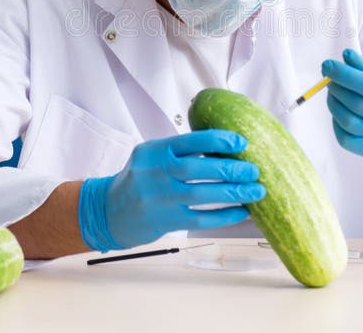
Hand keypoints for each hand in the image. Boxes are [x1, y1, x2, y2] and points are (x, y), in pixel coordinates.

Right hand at [77, 129, 265, 250]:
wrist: (107, 212)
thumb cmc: (139, 180)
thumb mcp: (150, 157)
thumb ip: (179, 151)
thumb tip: (223, 146)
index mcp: (152, 151)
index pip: (188, 141)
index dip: (216, 140)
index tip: (240, 142)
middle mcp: (153, 173)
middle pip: (196, 169)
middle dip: (229, 169)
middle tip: (253, 169)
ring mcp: (157, 199)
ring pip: (200, 195)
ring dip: (232, 193)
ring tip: (255, 191)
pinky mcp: (164, 221)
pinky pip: (199, 219)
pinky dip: (223, 216)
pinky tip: (240, 211)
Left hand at [321, 49, 362, 163]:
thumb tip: (346, 57)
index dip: (345, 74)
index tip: (328, 65)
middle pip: (357, 105)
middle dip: (337, 87)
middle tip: (329, 76)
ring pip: (349, 123)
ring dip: (334, 104)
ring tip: (333, 92)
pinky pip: (348, 141)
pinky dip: (337, 123)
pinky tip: (338, 111)